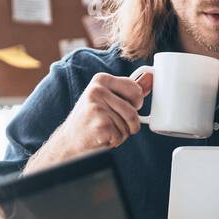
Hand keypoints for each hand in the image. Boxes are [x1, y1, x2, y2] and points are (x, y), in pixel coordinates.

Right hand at [30, 67, 152, 170]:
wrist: (69, 141)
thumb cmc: (91, 120)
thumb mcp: (108, 99)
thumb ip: (129, 90)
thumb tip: (150, 78)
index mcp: (101, 80)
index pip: (135, 90)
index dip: (134, 104)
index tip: (120, 107)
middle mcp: (97, 90)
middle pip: (134, 111)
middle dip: (130, 123)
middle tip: (113, 122)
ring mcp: (97, 107)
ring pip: (129, 125)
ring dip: (121, 133)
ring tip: (105, 130)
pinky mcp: (100, 124)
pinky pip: (121, 136)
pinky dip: (114, 141)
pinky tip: (101, 137)